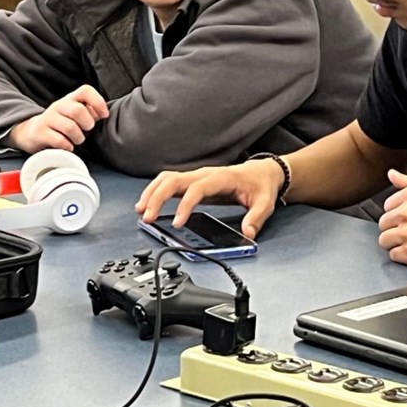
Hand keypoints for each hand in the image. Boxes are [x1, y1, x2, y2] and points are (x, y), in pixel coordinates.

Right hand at [7, 84, 109, 152]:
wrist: (31, 132)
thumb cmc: (59, 125)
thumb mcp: (73, 115)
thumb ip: (89, 113)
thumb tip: (102, 113)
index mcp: (69, 100)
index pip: (85, 90)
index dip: (98, 102)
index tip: (104, 115)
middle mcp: (58, 106)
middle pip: (78, 110)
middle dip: (87, 123)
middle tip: (86, 130)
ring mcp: (48, 118)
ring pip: (69, 127)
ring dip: (78, 137)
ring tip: (77, 140)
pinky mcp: (40, 132)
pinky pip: (59, 140)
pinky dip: (68, 146)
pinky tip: (67, 146)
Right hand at [135, 158, 285, 239]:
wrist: (261, 173)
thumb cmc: (260, 186)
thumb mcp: (265, 203)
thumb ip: (256, 218)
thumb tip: (247, 233)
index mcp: (220, 178)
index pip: (196, 188)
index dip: (184, 205)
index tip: (176, 223)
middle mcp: (204, 174)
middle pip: (173, 180)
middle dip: (157, 197)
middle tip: (147, 217)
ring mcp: (196, 176)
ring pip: (167, 178)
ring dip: (151, 193)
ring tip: (141, 211)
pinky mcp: (192, 181)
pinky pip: (169, 182)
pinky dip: (155, 191)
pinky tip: (147, 204)